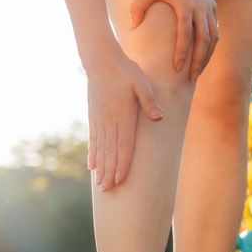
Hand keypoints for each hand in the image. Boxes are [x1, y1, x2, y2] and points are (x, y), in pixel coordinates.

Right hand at [84, 43, 164, 190]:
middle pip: (110, 152)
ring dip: (100, 168)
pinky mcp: (94, 117)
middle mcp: (109, 121)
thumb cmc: (126, 71)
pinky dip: (93, 154)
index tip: (120, 179)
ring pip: (101, 149)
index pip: (123, 145)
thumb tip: (159, 117)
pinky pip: (93, 140)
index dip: (122, 163)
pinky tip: (92, 166)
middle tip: (108, 190)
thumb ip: (149, 101)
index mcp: (123, 116)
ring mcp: (100, 120)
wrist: (101, 61)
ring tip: (100, 185)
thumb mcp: (142, 83)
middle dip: (109, 172)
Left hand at [128, 0, 219, 80]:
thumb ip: (138, 7)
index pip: (185, 34)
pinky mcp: (213, 8)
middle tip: (192, 78)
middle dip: (198, 61)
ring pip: (213, 38)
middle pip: (203, 40)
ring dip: (207, 56)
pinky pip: (215, 31)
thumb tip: (132, 27)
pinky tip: (204, 56)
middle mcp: (200, 9)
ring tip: (198, 72)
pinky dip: (210, 46)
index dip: (182, 52)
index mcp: (184, 5)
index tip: (177, 68)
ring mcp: (209, 9)